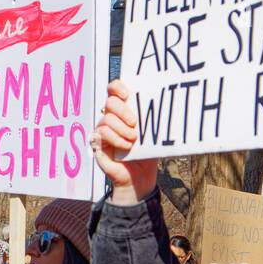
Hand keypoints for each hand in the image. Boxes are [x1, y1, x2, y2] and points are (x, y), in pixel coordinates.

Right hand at [90, 81, 158, 204]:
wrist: (140, 176)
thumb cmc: (147, 153)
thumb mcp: (153, 132)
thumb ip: (153, 117)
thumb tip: (165, 101)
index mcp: (123, 110)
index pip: (113, 90)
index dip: (117, 87)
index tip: (127, 94)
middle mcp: (111, 118)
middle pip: (109, 102)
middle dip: (122, 111)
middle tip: (134, 123)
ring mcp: (103, 130)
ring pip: (106, 118)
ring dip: (121, 129)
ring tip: (133, 139)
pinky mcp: (97, 143)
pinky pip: (101, 133)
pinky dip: (116, 139)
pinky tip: (127, 146)